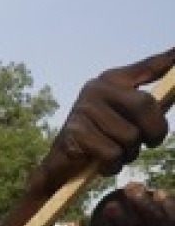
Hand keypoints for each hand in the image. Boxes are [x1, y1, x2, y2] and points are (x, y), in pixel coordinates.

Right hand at [36, 50, 172, 193]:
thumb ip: (150, 104)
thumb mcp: (127, 118)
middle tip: (150, 143)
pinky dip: (112, 165)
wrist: (61, 164)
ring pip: (130, 136)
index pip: (148, 67)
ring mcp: (83, 108)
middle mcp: (96, 88)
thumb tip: (172, 85)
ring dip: (129, 154)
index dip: (168, 59)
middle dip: (155, 132)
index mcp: (112, 80)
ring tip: (116, 154)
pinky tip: (103, 163)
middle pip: (144, 104)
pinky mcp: (74, 131)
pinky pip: (111, 153)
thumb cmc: (101, 139)